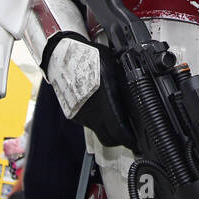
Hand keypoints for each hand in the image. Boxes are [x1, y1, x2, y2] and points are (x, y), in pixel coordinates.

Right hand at [49, 35, 135, 150]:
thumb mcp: (111, 64)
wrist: (60, 56)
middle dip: (120, 139)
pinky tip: (98, 106)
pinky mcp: (73, 114)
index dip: (130, 140)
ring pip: (98, 130)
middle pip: (109, 139)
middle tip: (129, 134)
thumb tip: (138, 85)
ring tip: (114, 116)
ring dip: (107, 127)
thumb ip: (123, 78)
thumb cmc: (86, 56)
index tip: (137, 142)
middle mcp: (91, 112)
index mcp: (104, 100)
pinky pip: (88, 121)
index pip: (119, 131)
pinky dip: (96, 118)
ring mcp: (81, 115)